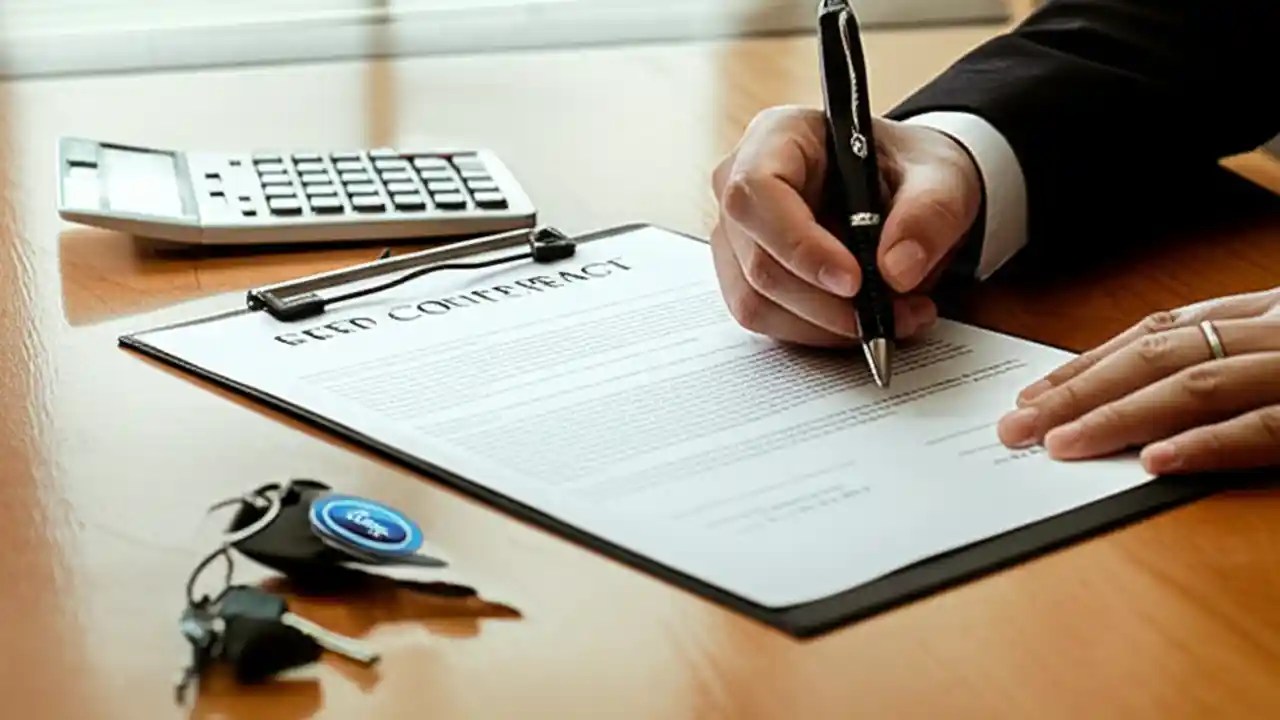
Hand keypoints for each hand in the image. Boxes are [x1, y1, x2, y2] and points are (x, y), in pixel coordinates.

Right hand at [709, 105, 982, 345]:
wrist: (906, 195)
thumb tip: (898, 270)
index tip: (853, 280)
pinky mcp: (746, 278)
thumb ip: (930, 214)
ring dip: (827, 326)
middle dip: (827, 302)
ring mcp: (737, 237)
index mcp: (778, 137)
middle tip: (894, 313)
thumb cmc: (910, 172)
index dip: (798, 243)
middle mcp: (741, 186)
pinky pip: (768, 321)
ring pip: (757, 301)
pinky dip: (820, 333)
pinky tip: (867, 320)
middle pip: (758, 260)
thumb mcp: (942, 178)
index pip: (757, 192)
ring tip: (895, 317)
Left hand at [997, 288, 1279, 474]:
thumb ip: (1228, 366)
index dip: (1090, 365)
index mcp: (1262, 316)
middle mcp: (1272, 334)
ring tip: (1061, 444)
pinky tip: (1153, 460)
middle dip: (1079, 392)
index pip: (1157, 335)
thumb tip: (1138, 397)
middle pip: (1156, 358)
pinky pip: (1263, 427)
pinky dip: (1205, 443)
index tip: (1032, 395)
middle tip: (1017, 427)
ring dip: (1119, 416)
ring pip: (1194, 386)